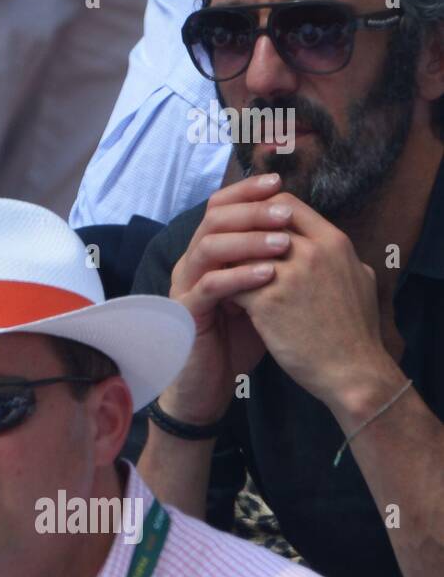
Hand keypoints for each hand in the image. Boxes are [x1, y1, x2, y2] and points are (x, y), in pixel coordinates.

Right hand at [161, 175, 292, 422]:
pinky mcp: (185, 313)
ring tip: (284, 243)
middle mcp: (192, 263)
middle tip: (286, 212)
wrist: (211, 383)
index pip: (221, 207)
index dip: (247, 191)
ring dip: (248, 240)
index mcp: (209, 253)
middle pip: (213, 218)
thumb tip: (304, 230)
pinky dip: (239, 277)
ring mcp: (185, 286)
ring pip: (208, 246)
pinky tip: (268, 275)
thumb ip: (271, 262)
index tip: (280, 182)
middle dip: (252, 211)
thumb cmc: (237, 338)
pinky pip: (209, 286)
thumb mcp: (260, 292)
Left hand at [230, 192, 390, 409]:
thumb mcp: (359, 279)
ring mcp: (289, 275)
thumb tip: (322, 243)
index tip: (248, 226)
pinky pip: (230, 283)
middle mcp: (312, 251)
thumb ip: (337, 256)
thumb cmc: (355, 331)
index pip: (286, 205)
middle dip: (237, 233)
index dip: (262, 212)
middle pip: (257, 222)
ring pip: (239, 251)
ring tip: (218, 272)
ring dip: (226, 260)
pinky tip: (221, 300)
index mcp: (334, 242)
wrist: (353, 372)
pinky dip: (222, 288)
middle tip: (223, 247)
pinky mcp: (267, 301)